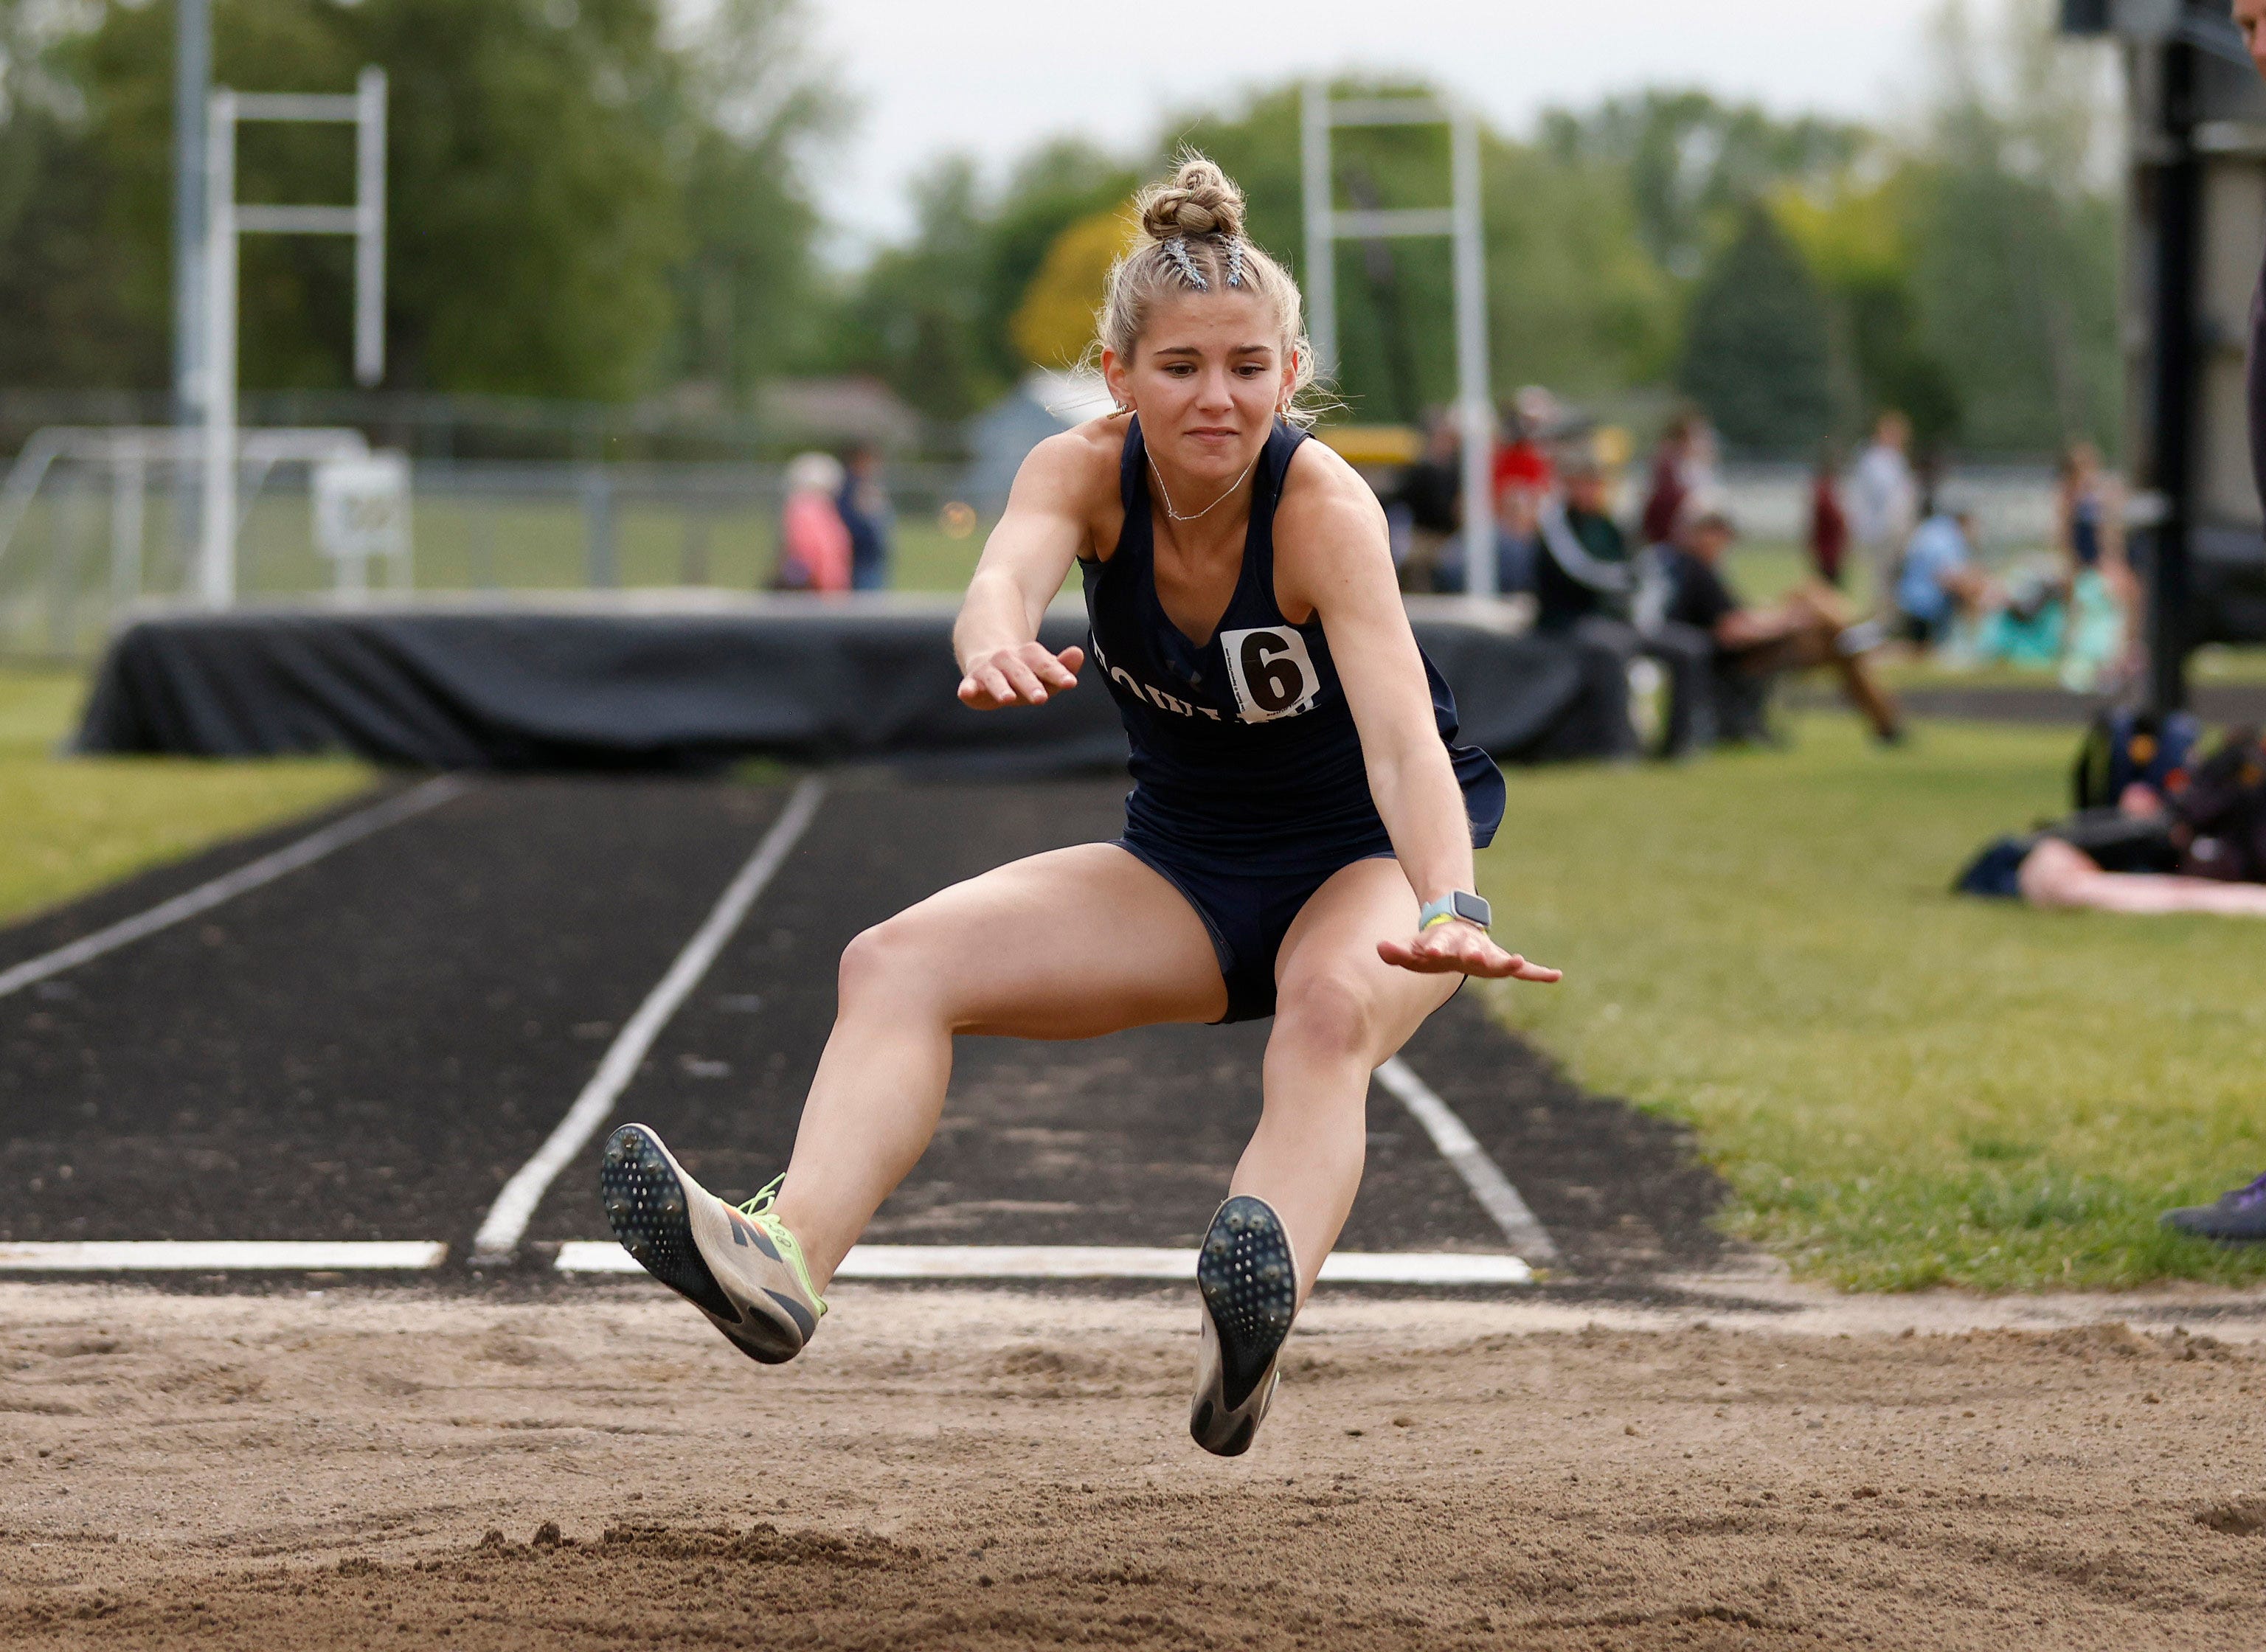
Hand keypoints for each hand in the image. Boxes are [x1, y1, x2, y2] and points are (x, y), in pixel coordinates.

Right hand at [958, 643, 1084, 708]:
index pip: (1045, 664)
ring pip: (995, 678)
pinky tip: (966, 692)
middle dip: (1030, 684)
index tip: (1070, 682)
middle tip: (1041, 698)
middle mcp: (1009, 661)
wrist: (986, 657)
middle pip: (1021, 672)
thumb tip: (1078, 653)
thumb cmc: (1023, 672)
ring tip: (1007, 699)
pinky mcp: (972, 682)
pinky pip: (968, 685)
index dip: (1058, 673)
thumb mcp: (1043, 671)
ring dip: (1001, 688)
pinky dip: (967, 688)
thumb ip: (1061, 667)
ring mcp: (989, 670)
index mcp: (1029, 657)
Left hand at [1378, 921, 1561, 982]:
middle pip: (1471, 951)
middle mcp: (1469, 947)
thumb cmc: (1432, 945)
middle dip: (1471, 954)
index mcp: (1445, 942)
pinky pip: (1524, 971)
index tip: (1428, 949)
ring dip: (1508, 963)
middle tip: (1473, 956)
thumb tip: (1380, 948)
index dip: (1433, 947)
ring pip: (1498, 959)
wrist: (1456, 928)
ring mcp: (1487, 955)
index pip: (1438, 945)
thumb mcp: (1411, 950)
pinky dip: (1539, 973)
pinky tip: (1556, 976)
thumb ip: (1395, 952)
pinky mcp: (1501, 962)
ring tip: (1520, 961)